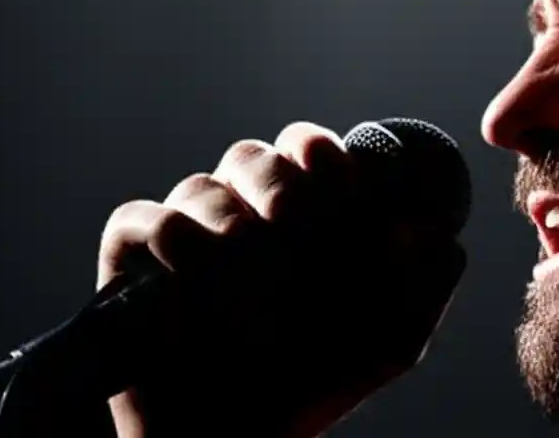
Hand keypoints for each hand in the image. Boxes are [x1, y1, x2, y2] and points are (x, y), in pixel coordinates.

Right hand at [96, 122, 465, 437]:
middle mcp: (241, 215)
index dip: (326, 155)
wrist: (239, 437)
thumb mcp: (394, 337)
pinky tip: (195, 273)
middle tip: (299, 220)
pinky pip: (144, 218)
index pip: (309, 149)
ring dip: (232, 221)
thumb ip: (428, 278)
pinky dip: (174, 237)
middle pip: (253, 154)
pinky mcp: (130, 263)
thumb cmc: (315, 384)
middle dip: (282, 181)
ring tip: (253, 278)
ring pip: (201, 185)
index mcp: (301, 216)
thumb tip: (423, 224)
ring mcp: (184, 236)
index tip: (349, 188)